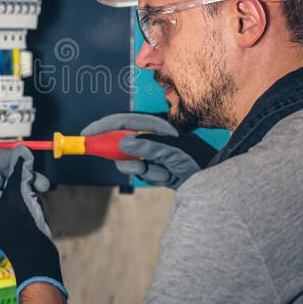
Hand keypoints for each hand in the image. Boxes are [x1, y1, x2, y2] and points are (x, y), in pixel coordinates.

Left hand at [0, 146, 66, 298]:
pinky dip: (34, 194)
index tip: (20, 149)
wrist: (38, 258)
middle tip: (34, 165)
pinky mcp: (20, 216)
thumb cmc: (24, 230)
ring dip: (32, 182)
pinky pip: (26, 196)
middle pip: (6, 178)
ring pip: (19, 186)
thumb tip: (20, 150)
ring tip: (42, 186)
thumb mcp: (19, 194)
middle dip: (23, 172)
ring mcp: (6, 212)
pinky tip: (40, 200)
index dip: (7, 160)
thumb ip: (19, 170)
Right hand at [81, 113, 216, 189]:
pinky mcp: (155, 167)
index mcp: (154, 126)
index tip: (87, 135)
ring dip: (147, 171)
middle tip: (143, 167)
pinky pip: (143, 174)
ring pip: (132, 163)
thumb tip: (123, 144)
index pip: (122, 122)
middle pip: (123, 145)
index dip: (102, 127)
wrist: (215, 181)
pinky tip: (169, 178)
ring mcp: (152, 153)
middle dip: (130, 159)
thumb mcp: (173, 152)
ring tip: (166, 173)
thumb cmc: (197, 159)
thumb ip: (147, 146)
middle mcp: (151, 137)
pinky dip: (154, 178)